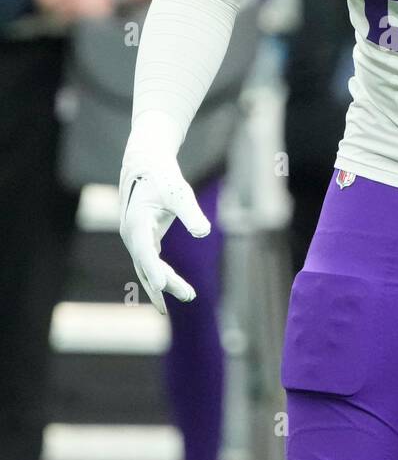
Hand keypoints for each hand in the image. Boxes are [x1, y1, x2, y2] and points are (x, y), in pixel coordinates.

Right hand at [119, 146, 210, 313]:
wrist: (148, 164)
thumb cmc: (164, 177)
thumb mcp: (180, 193)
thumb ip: (191, 213)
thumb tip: (204, 233)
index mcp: (137, 222)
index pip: (145, 251)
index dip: (153, 269)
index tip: (162, 286)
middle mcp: (132, 234)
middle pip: (147, 265)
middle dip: (165, 283)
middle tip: (190, 295)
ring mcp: (135, 238)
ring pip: (148, 266)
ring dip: (165, 283)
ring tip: (190, 295)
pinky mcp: (144, 238)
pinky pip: (151, 262)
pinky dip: (162, 274)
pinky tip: (175, 286)